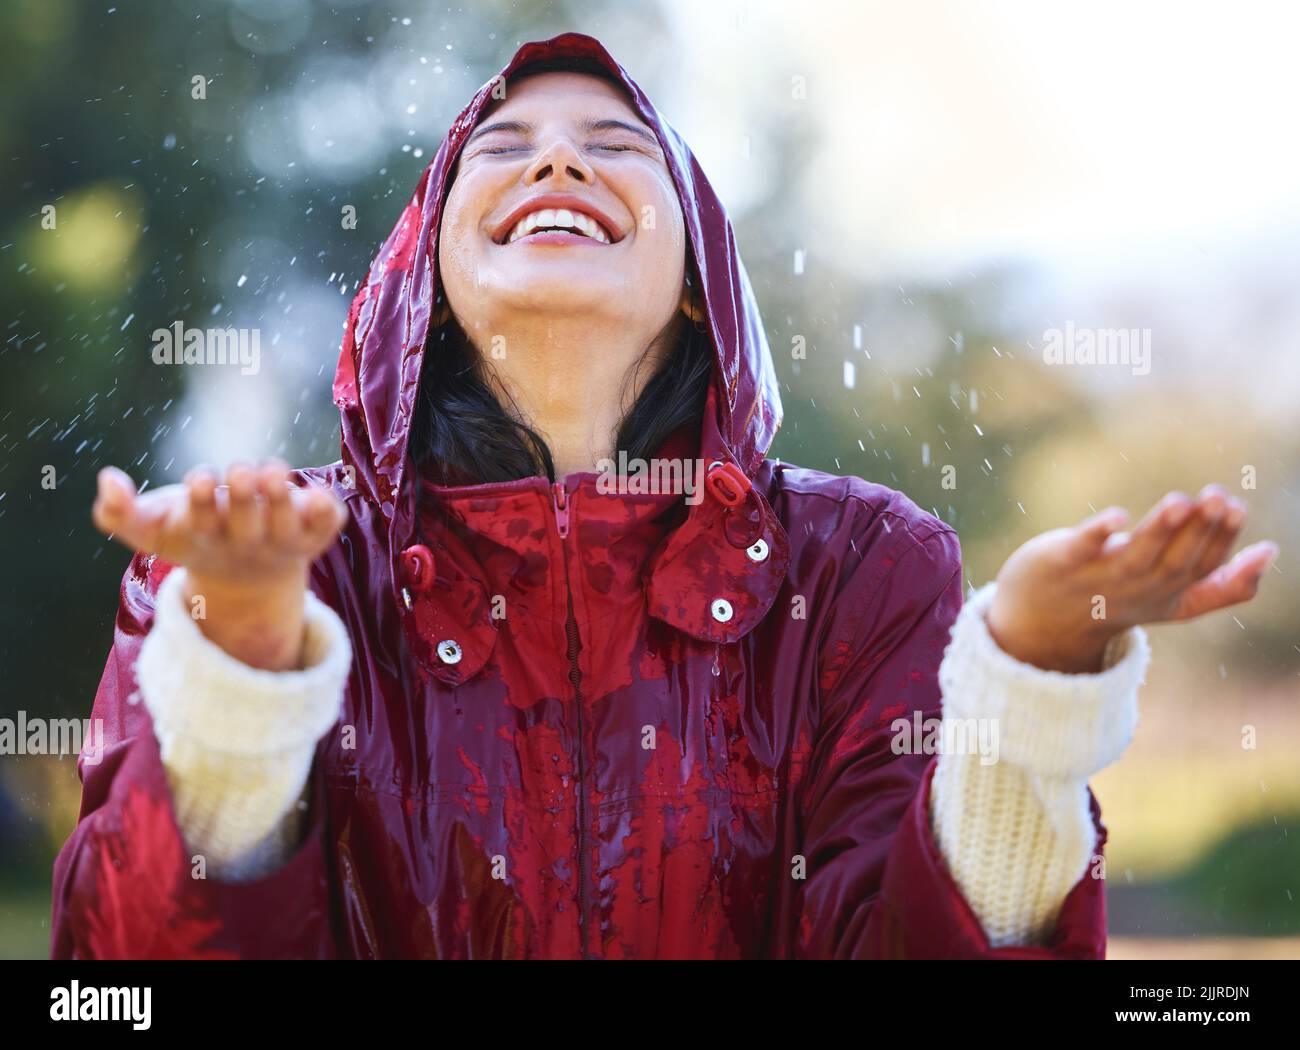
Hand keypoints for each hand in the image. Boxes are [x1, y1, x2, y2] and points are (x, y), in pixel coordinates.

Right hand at [92, 461, 347, 669]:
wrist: (247, 580)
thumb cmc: (193, 536)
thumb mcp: (151, 530)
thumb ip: (116, 513)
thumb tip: (107, 479)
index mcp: (206, 536)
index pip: (202, 521)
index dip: (202, 502)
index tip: (200, 479)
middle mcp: (246, 541)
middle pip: (247, 525)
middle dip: (245, 498)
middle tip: (242, 471)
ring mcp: (283, 540)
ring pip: (287, 526)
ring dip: (282, 501)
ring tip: (274, 471)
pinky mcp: (315, 536)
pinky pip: (326, 528)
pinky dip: (326, 514)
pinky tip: (320, 494)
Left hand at [986, 484, 1276, 672]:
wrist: (1041, 622)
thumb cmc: (1117, 600)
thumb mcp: (1174, 603)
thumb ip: (1225, 585)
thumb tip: (1270, 552)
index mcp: (1167, 597)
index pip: (1202, 569)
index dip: (1221, 540)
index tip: (1238, 508)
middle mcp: (1136, 590)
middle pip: (1174, 562)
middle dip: (1198, 529)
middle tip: (1218, 495)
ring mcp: (1098, 578)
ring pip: (1135, 557)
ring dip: (1159, 530)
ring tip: (1180, 501)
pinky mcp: (1062, 562)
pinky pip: (1081, 549)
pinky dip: (1098, 533)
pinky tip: (1117, 516)